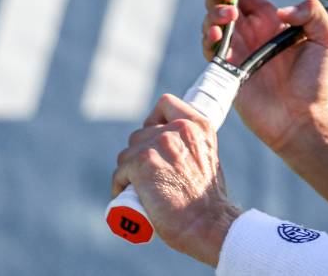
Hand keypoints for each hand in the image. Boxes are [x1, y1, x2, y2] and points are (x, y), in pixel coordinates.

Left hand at [112, 94, 240, 265]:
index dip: (154, 120)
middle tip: (150, 177)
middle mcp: (179, 129)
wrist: (207, 222)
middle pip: (141, 133)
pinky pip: (120, 172)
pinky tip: (130, 196)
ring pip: (127, 153)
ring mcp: (159, 144)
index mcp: (198, 125)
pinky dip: (121, 186)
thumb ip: (190, 144)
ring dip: (129, 172)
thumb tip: (165, 145)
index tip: (156, 140)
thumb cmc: (207, 199)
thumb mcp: (207, 157)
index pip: (165, 104)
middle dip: (140, 154)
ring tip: (142, 190)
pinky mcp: (142, 164)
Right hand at [200, 0, 327, 153]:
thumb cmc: (317, 81)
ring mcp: (236, 51)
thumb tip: (282, 10)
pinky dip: (209, 37)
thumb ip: (312, 13)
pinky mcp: (226, 71)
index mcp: (271, 23)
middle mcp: (250, 34)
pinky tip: (218, 33)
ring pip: (212, 21)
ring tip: (229, 14)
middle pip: (222, 1)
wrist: (304, 117)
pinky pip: (209, 48)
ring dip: (215, 11)